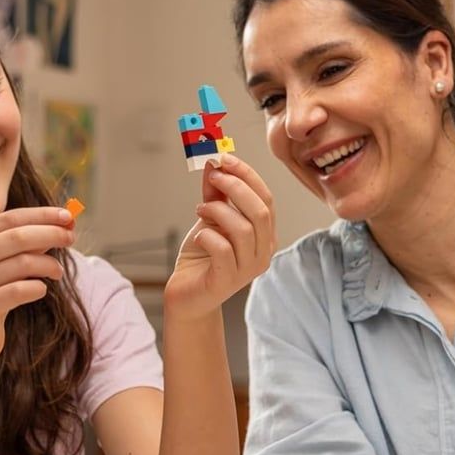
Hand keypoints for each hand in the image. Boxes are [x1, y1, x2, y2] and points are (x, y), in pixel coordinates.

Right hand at [0, 206, 75, 368]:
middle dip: (50, 234)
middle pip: (16, 237)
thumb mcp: (0, 267)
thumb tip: (61, 224)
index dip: (40, 215)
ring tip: (58, 272)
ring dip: (48, 264)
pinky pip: (19, 291)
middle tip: (71, 238)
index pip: (8, 219)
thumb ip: (24, 246)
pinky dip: (37, 288)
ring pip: (21, 263)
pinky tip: (41, 290)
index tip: (67, 216)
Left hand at [164, 155, 275, 321]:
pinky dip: (208, 236)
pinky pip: (223, 251)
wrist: (188, 296)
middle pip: (261, 212)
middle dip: (236, 187)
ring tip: (200, 209)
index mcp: (265, 235)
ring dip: (219, 211)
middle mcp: (263, 252)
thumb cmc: (202, 258)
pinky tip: (198, 236)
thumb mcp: (210, 220)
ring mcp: (247, 269)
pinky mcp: (227, 281)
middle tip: (213, 177)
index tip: (225, 158)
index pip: (266, 199)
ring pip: (244, 230)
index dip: (247, 175)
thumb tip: (215, 163)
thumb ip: (216, 195)